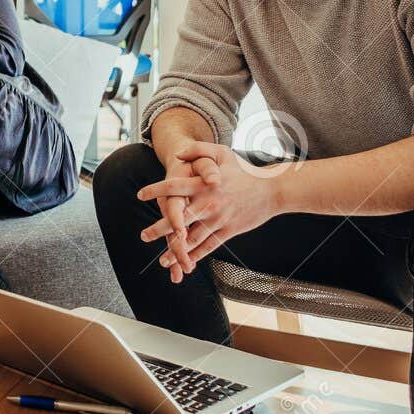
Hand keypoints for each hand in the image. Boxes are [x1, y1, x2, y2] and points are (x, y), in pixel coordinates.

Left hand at [137, 142, 283, 280]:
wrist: (272, 189)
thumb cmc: (244, 170)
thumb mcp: (221, 152)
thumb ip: (198, 149)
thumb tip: (176, 155)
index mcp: (203, 184)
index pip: (174, 187)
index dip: (156, 191)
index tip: (140, 195)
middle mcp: (208, 203)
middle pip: (179, 217)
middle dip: (159, 229)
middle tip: (143, 236)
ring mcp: (219, 219)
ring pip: (192, 238)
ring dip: (176, 250)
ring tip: (161, 259)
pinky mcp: (229, 231)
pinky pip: (209, 246)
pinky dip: (196, 255)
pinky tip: (185, 263)